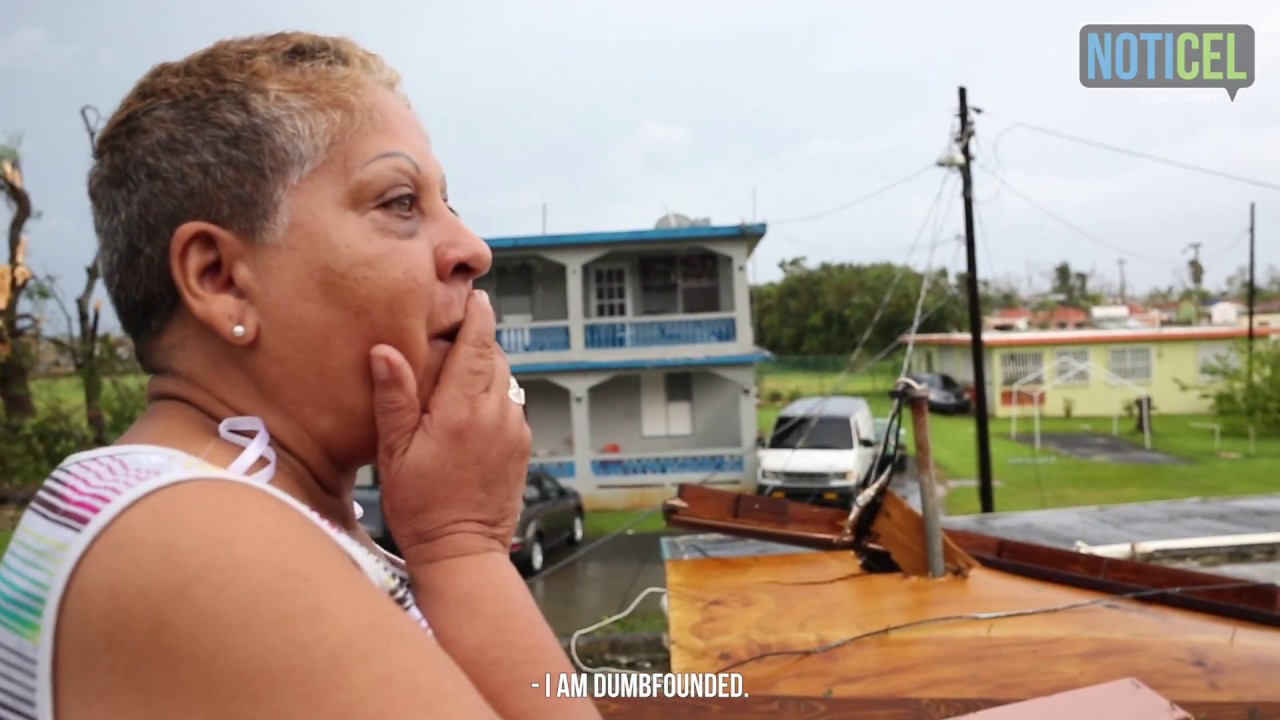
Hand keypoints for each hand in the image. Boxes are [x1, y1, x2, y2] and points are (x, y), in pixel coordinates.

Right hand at [369, 289, 531, 565]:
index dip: (478, 316)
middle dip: (479, 341)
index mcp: (463, 409)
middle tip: (456, 331)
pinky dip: (494, 397)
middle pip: (495, 358)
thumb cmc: (421, 507)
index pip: (478, 344)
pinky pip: (511, 406)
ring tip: (458, 372)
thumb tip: (385, 351)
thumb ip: (394, 399)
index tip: (476, 296)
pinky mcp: (523, 447)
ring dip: (487, 371)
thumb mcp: (394, 453)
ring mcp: (515, 430)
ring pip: (506, 381)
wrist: (463, 552)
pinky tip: (470, 410)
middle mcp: (497, 413)